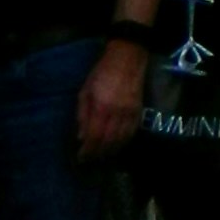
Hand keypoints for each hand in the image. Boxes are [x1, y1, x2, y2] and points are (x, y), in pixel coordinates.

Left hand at [76, 41, 147, 160]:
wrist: (128, 58)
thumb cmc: (101, 73)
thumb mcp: (85, 91)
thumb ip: (82, 114)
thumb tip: (81, 136)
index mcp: (101, 107)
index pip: (94, 136)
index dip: (87, 150)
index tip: (81, 158)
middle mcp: (117, 113)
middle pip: (108, 141)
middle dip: (98, 154)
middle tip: (90, 160)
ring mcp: (130, 113)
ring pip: (121, 139)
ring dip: (111, 151)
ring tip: (102, 157)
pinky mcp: (139, 111)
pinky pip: (132, 132)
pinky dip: (124, 142)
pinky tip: (118, 146)